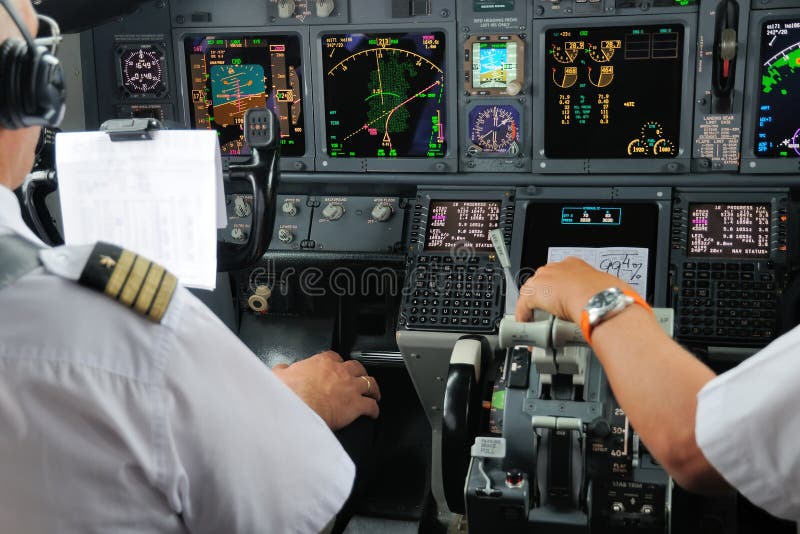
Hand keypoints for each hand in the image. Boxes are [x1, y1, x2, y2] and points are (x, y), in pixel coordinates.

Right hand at [272, 351, 380, 430]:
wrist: (299, 409)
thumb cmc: (290, 393)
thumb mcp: (280, 375)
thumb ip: (283, 370)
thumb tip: (281, 369)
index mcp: (322, 363)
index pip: (334, 357)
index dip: (337, 363)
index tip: (336, 367)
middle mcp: (340, 372)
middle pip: (356, 367)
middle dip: (359, 373)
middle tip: (358, 378)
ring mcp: (351, 387)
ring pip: (369, 383)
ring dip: (372, 388)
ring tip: (373, 393)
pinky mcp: (356, 405)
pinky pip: (371, 406)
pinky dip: (374, 409)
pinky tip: (373, 413)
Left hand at [515, 257, 637, 323]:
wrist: (599, 298)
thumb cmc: (609, 294)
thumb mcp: (607, 291)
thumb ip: (603, 297)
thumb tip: (612, 309)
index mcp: (575, 265)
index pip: (561, 276)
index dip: (560, 292)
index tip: (564, 302)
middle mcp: (557, 268)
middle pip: (543, 284)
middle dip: (546, 301)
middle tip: (552, 317)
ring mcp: (544, 279)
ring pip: (533, 296)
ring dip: (535, 311)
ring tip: (541, 326)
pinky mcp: (534, 293)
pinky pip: (524, 307)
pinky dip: (525, 320)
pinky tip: (530, 331)